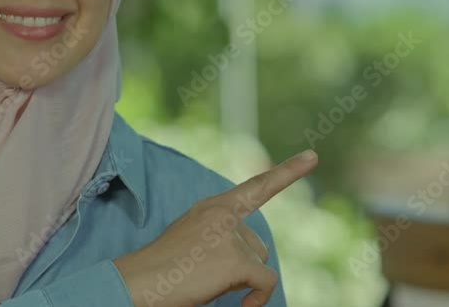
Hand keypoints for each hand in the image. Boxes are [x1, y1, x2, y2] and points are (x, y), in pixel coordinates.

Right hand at [113, 150, 317, 306]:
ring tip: (205, 283)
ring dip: (242, 280)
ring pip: (259, 263)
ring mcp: (229, 234)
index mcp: (211, 207)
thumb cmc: (159, 271)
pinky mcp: (234, 258)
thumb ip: (219, 237)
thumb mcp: (191, 242)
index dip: (287, 172)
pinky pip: (265, 281)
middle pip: (256, 245)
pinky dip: (258, 298)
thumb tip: (252, 260)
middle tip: (205, 276)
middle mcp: (222, 214)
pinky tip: (242, 304)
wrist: (136, 283)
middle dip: (242, 266)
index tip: (312, 156)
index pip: (255, 187)